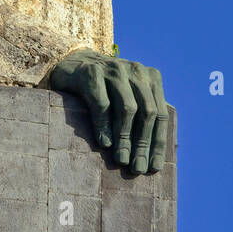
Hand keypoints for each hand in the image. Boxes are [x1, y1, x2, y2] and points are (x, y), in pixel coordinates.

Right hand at [48, 49, 169, 173]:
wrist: (72, 63)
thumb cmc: (104, 88)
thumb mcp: (127, 96)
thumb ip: (142, 114)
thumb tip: (152, 155)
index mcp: (150, 77)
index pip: (160, 113)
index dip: (158, 142)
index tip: (154, 167)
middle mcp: (136, 70)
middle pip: (146, 112)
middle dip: (143, 144)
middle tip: (137, 168)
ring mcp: (114, 69)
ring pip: (127, 109)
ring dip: (125, 138)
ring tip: (121, 160)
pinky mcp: (92, 73)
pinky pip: (102, 104)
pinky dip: (104, 126)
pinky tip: (104, 144)